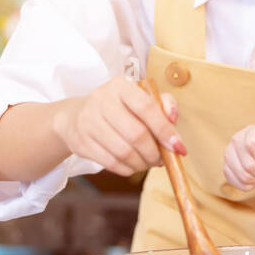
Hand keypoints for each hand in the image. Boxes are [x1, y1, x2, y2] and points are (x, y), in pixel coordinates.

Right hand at [53, 77, 184, 176]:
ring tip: (149, 162)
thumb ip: (163, 104)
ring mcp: (88, 121)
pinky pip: (110, 163)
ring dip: (142, 163)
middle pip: (136, 134)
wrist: (77, 116)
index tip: (178, 147)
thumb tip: (173, 118)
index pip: (146, 107)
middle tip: (162, 159)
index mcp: (120, 85)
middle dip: (155, 152)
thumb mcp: (141, 97)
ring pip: (124, 152)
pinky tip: (134, 165)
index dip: (165, 129)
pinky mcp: (80, 141)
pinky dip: (127, 169)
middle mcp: (101, 100)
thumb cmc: (119, 108)